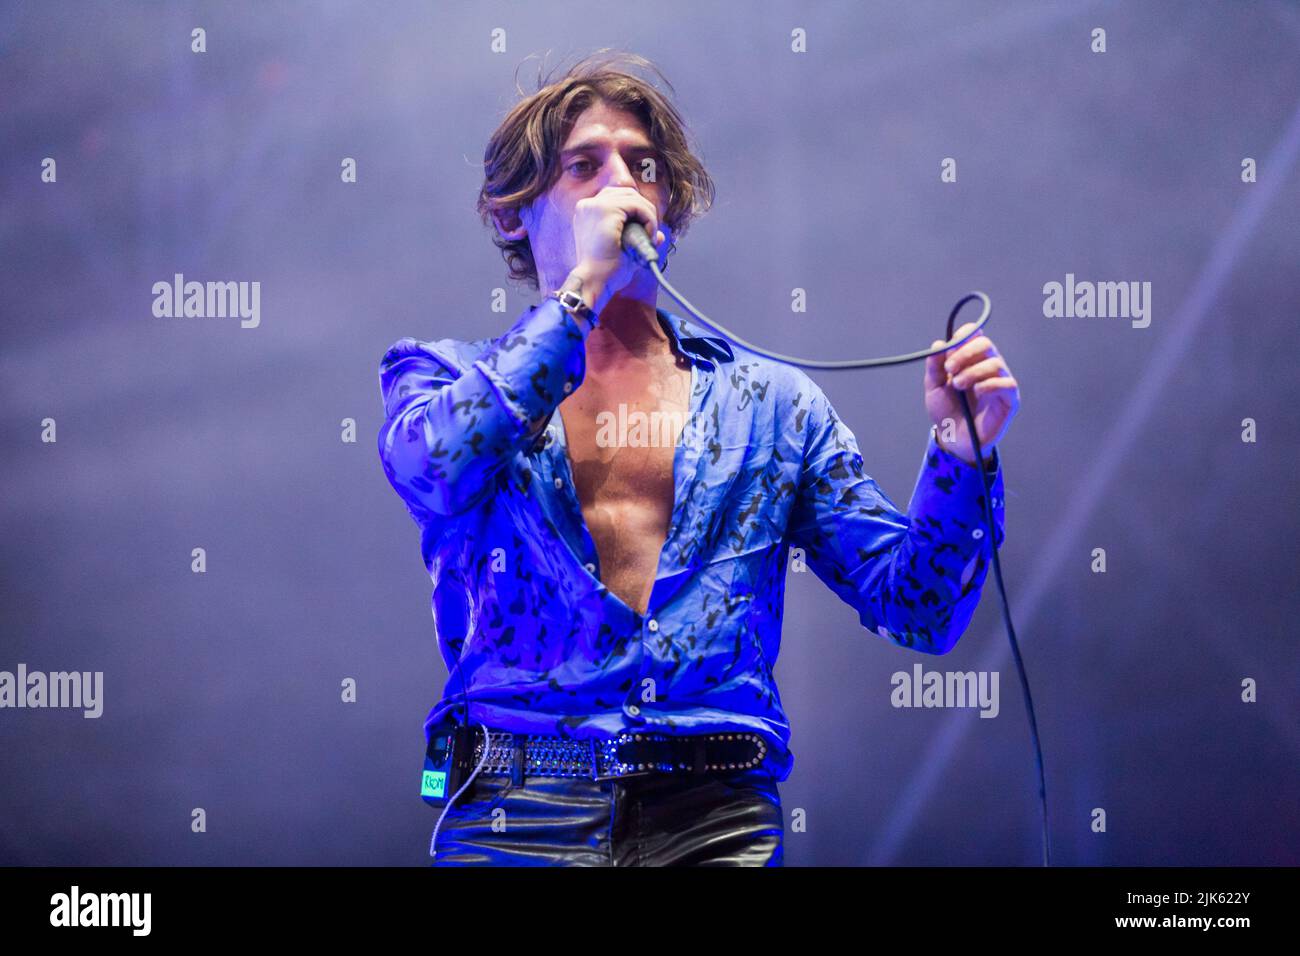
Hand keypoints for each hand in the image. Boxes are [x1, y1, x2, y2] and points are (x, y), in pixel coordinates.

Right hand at [568, 186, 666, 309]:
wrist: (595, 282)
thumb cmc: (605, 271)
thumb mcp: (625, 250)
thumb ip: (641, 239)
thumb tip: (660, 236)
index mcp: (588, 212)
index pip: (618, 197)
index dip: (636, 210)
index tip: (644, 229)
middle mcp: (588, 205)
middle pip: (627, 193)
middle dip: (644, 211)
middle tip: (650, 234)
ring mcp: (595, 205)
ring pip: (634, 198)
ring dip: (648, 216)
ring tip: (649, 237)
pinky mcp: (605, 210)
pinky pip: (637, 206)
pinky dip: (648, 219)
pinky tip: (649, 236)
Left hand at [923, 323, 1019, 466]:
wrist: (953, 438)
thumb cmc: (946, 411)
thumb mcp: (934, 387)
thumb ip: (935, 367)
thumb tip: (938, 344)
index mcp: (971, 360)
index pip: (974, 335)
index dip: (962, 337)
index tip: (948, 350)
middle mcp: (988, 366)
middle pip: (985, 344)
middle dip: (965, 353)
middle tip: (950, 369)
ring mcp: (1001, 381)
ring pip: (995, 363)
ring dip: (973, 372)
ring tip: (958, 385)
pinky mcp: (1010, 399)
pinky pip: (1006, 383)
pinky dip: (989, 385)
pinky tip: (977, 392)